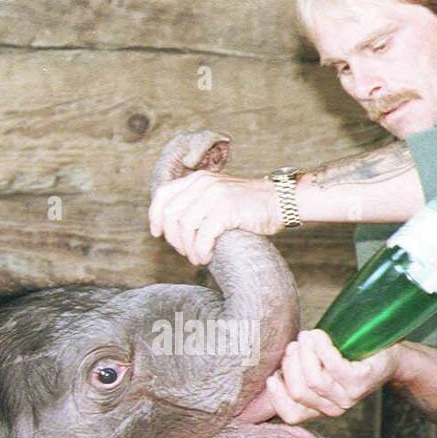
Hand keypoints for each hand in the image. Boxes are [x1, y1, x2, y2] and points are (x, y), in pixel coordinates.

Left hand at [148, 172, 279, 264]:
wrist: (281, 201)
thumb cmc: (250, 206)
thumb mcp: (219, 196)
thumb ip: (198, 203)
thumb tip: (175, 228)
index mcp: (198, 179)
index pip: (164, 194)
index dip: (155, 216)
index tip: (157, 234)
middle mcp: (203, 184)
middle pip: (171, 214)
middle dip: (174, 238)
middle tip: (185, 252)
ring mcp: (214, 195)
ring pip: (185, 227)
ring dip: (188, 248)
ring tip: (197, 258)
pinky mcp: (226, 210)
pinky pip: (202, 236)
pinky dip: (200, 251)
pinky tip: (206, 258)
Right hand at [256, 330, 401, 423]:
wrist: (389, 357)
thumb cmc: (348, 358)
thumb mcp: (319, 368)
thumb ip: (296, 373)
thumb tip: (266, 370)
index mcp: (319, 409)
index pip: (290, 416)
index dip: (276, 396)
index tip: (272, 375)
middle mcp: (333, 408)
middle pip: (298, 392)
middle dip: (290, 364)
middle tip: (295, 345)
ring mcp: (348, 397)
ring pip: (313, 379)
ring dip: (304, 352)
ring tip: (306, 336)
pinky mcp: (360, 381)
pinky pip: (332, 365)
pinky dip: (321, 347)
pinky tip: (319, 336)